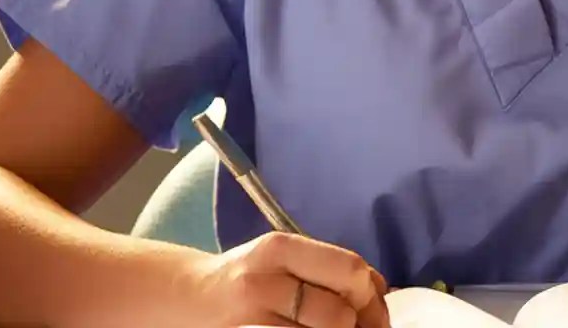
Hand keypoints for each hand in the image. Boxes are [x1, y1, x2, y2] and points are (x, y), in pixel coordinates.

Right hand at [186, 232, 389, 327]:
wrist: (186, 297)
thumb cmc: (245, 278)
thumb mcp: (282, 259)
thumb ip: (327, 268)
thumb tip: (382, 288)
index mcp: (280, 248)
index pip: (348, 269)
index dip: (373, 297)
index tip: (379, 313)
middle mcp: (264, 280)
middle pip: (339, 310)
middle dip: (362, 325)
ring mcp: (252, 318)